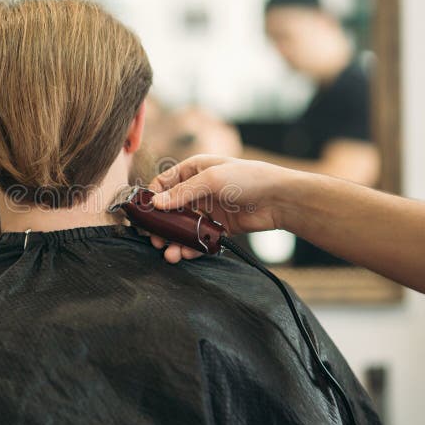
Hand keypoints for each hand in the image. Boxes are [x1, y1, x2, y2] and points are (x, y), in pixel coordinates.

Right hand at [147, 154, 292, 262]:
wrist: (280, 199)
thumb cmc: (248, 178)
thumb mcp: (211, 180)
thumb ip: (183, 192)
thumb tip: (156, 204)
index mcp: (193, 170)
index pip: (163, 183)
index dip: (152, 198)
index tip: (144, 215)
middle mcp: (197, 189)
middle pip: (170, 209)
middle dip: (161, 225)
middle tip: (155, 240)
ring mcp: (208, 209)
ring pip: (183, 226)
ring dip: (174, 240)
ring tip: (169, 253)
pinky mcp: (218, 227)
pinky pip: (198, 238)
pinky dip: (190, 247)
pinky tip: (185, 254)